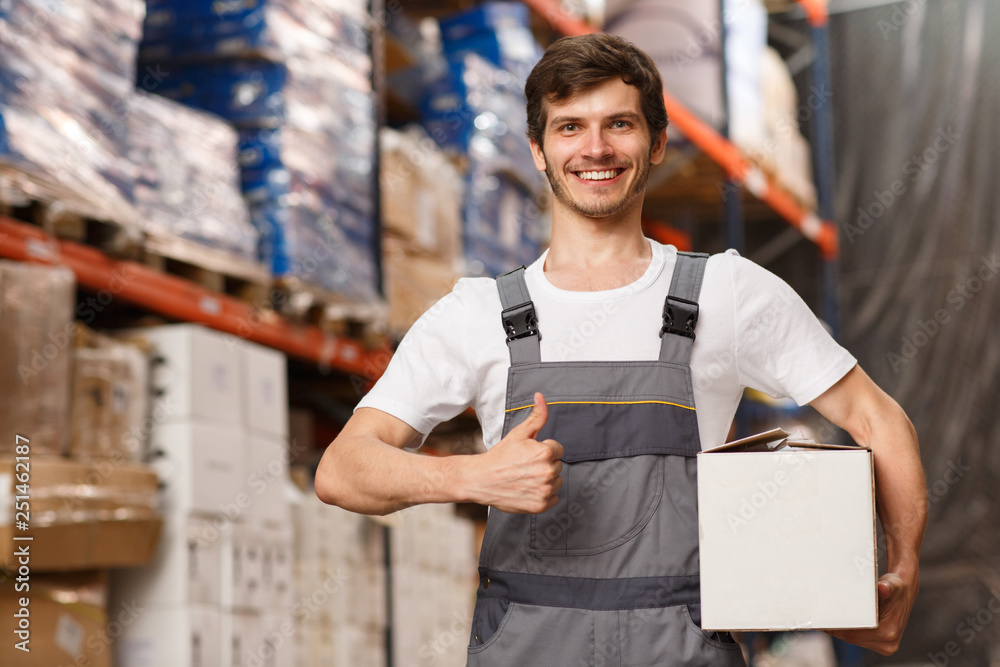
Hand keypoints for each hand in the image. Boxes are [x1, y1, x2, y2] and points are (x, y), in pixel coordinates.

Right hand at [468, 392, 563, 513]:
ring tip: (526, 477)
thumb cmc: (500, 456)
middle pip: (558, 465)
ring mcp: (544, 490)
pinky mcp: (541, 505)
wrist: (482, 480)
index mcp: (544, 453)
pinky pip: (554, 498)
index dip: (543, 450)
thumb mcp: (519, 433)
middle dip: (545, 464)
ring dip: (546, 480)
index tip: (528, 455)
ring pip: (557, 482)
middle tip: (525, 466)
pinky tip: (528, 489)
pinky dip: (544, 495)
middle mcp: (547, 472)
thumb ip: (536, 416)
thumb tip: (541, 396)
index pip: (558, 449)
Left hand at [826, 570, 918, 654]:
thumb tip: (883, 588)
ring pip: (852, 639)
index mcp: (888, 632)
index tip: (825, 617)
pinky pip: (856, 638)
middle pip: (851, 638)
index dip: (838, 625)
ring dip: (838, 629)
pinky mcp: (879, 644)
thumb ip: (887, 586)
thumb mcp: (892, 584)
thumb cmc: (895, 586)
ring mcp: (883, 645)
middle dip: (835, 627)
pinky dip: (845, 630)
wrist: (904, 592)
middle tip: (819, 617)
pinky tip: (834, 620)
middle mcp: (887, 643)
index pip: (855, 633)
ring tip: (824, 617)